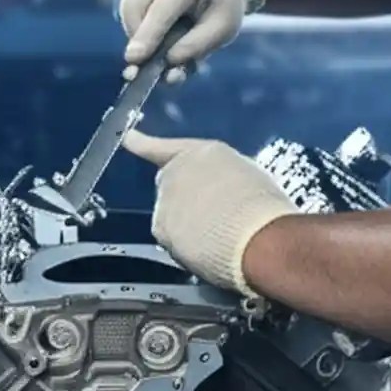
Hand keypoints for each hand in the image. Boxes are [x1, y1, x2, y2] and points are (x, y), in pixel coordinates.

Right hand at [119, 0, 266, 83]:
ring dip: (138, 34)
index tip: (134, 59)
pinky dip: (138, 25)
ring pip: (128, 7)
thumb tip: (167, 65)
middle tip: (141, 65)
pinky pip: (129, 6)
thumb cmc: (222, 6)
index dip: (148, 35)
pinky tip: (154, 30)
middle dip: (139, 38)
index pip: (162, 9)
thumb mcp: (224, 28)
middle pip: (135, 6)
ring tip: (154, 45)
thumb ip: (196, 47)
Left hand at [122, 130, 297, 296]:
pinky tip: (206, 253)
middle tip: (211, 219)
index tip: (126, 138)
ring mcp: (166, 197)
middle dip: (182, 200)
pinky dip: (183, 246)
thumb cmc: (263, 207)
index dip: (144, 144)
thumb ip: (222, 180)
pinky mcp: (161, 225)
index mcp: (204, 152)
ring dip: (186, 225)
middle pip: (170, 185)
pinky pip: (170, 238)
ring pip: (170, 215)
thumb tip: (216, 196)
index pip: (166, 147)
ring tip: (217, 240)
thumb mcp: (246, 178)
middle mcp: (178, 169)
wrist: (257, 236)